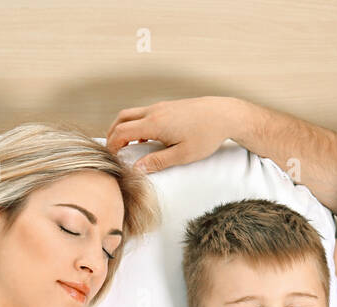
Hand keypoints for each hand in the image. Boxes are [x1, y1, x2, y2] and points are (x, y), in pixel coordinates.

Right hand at [105, 96, 245, 173]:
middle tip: (113, 151)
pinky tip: (145, 138)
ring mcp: (161, 107)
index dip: (112, 146)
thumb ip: (157, 162)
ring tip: (127, 146)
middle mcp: (154, 112)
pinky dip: (136, 124)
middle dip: (112, 134)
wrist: (224, 114)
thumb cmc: (206, 135)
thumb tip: (137, 169)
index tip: (112, 158)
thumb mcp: (182, 155)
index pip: (121, 132)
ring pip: (132, 114)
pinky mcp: (168, 106)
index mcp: (154, 124)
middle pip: (121, 119)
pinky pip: (144, 113)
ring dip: (124, 128)